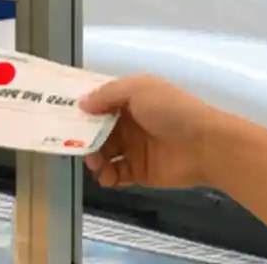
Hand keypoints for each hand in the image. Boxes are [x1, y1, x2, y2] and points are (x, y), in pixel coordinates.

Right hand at [79, 74, 209, 188]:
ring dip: (94, 158)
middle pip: (96, 130)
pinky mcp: (139, 171)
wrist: (205, 145)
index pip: (99, 102)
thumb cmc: (172, 110)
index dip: (82, 108)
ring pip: (103, 153)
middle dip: (83, 137)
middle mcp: (129, 122)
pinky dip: (107, 176)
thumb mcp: (138, 89)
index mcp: (130, 99)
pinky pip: (115, 174)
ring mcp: (134, 147)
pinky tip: (107, 176)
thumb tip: (82, 104)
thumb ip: (107, 94)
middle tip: (75, 145)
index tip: (60, 115)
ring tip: (95, 164)